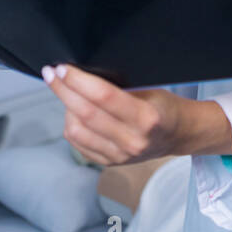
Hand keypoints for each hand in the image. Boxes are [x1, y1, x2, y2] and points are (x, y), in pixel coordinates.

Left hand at [42, 62, 231, 164]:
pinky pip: (78, 144)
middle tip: (52, 74)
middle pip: (85, 113)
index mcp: (147, 118)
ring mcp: (120, 155)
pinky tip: (74, 113)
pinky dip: (71, 125)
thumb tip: (81, 75)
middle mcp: (133, 140)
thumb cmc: (165, 107)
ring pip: (76, 130)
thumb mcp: (150, 90)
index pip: (103, 97)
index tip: (62, 68)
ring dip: (66, 108)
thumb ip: (119, 87)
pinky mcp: (110, 162)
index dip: (78, 81)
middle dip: (63, 90)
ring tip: (68, 94)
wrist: (179, 134)